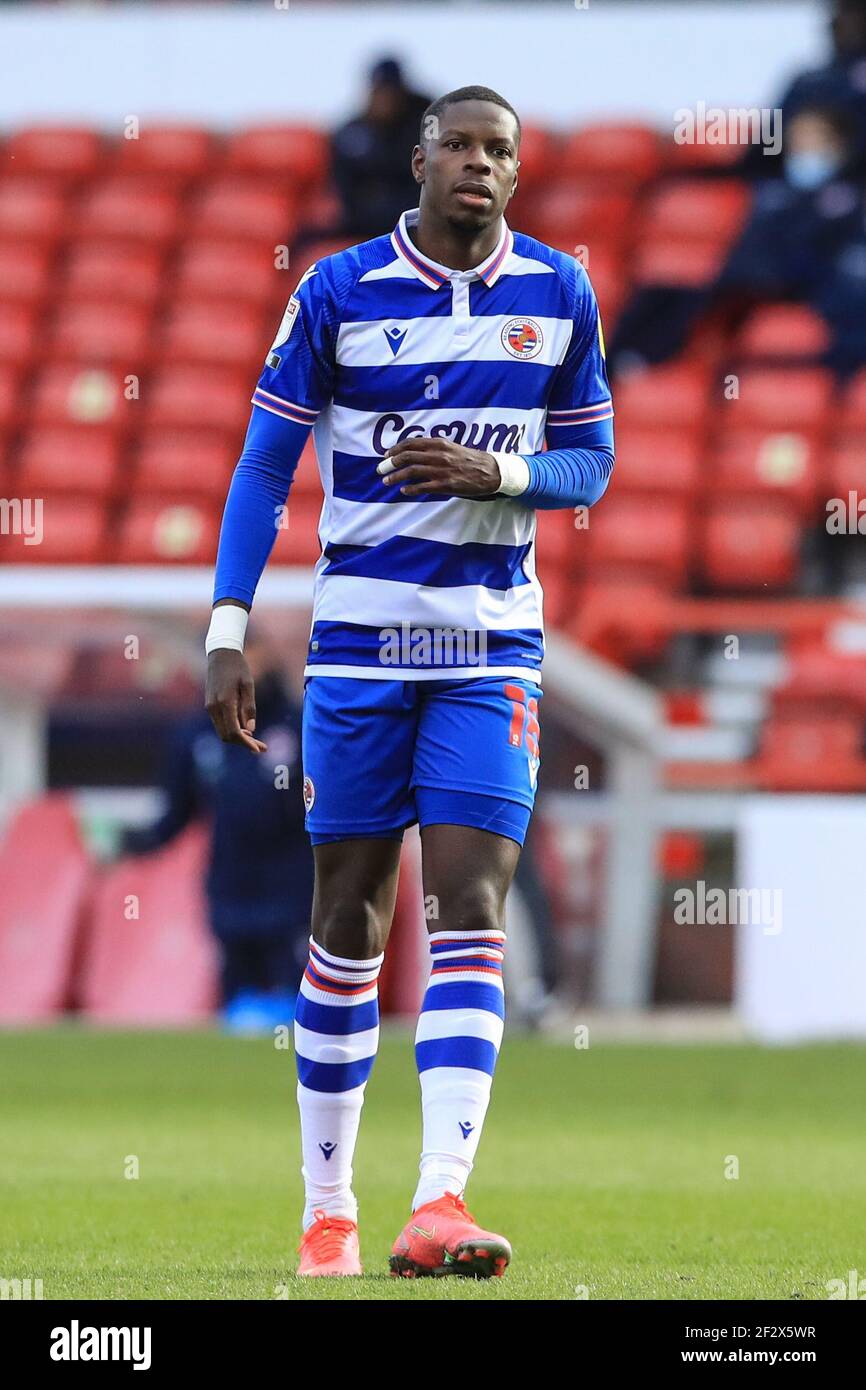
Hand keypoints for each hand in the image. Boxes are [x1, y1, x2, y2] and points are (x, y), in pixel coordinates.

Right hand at [205, 649, 267, 753]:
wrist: (221, 653)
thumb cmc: (238, 667)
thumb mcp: (248, 685)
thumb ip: (249, 707)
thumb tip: (251, 730)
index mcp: (224, 702)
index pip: (234, 731)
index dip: (246, 743)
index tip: (259, 749)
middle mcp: (214, 707)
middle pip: (227, 736)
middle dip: (244, 744)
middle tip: (262, 748)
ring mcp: (210, 707)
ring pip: (223, 731)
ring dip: (239, 738)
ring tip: (257, 741)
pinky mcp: (210, 705)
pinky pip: (221, 724)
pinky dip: (232, 730)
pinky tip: (246, 730)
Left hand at [378, 437, 501, 497]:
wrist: (490, 472)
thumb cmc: (470, 460)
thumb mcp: (452, 447)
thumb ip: (434, 448)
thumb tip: (415, 452)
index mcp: (439, 443)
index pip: (411, 443)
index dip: (395, 449)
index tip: (386, 455)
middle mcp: (438, 455)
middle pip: (407, 457)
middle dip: (390, 463)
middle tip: (380, 470)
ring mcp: (441, 470)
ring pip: (411, 472)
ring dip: (395, 477)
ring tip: (387, 481)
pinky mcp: (445, 485)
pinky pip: (422, 487)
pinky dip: (410, 489)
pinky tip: (404, 491)